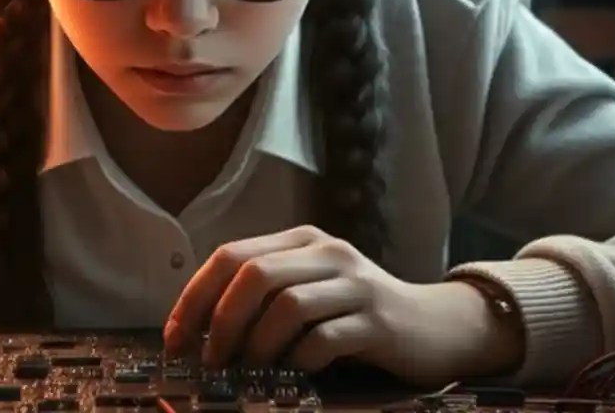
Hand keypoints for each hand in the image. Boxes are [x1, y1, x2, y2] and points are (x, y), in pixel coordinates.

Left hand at [163, 225, 523, 384]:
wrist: (439, 326)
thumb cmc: (358, 316)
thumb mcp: (310, 293)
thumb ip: (263, 300)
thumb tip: (198, 335)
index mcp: (301, 241)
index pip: (230, 255)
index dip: (194, 297)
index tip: (176, 338)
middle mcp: (327, 253)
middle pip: (254, 274)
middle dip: (220, 321)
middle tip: (211, 360)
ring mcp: (355, 285)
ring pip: (286, 305)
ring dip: (256, 345)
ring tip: (249, 370)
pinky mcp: (379, 322)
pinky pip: (325, 339)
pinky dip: (299, 360)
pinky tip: (294, 374)